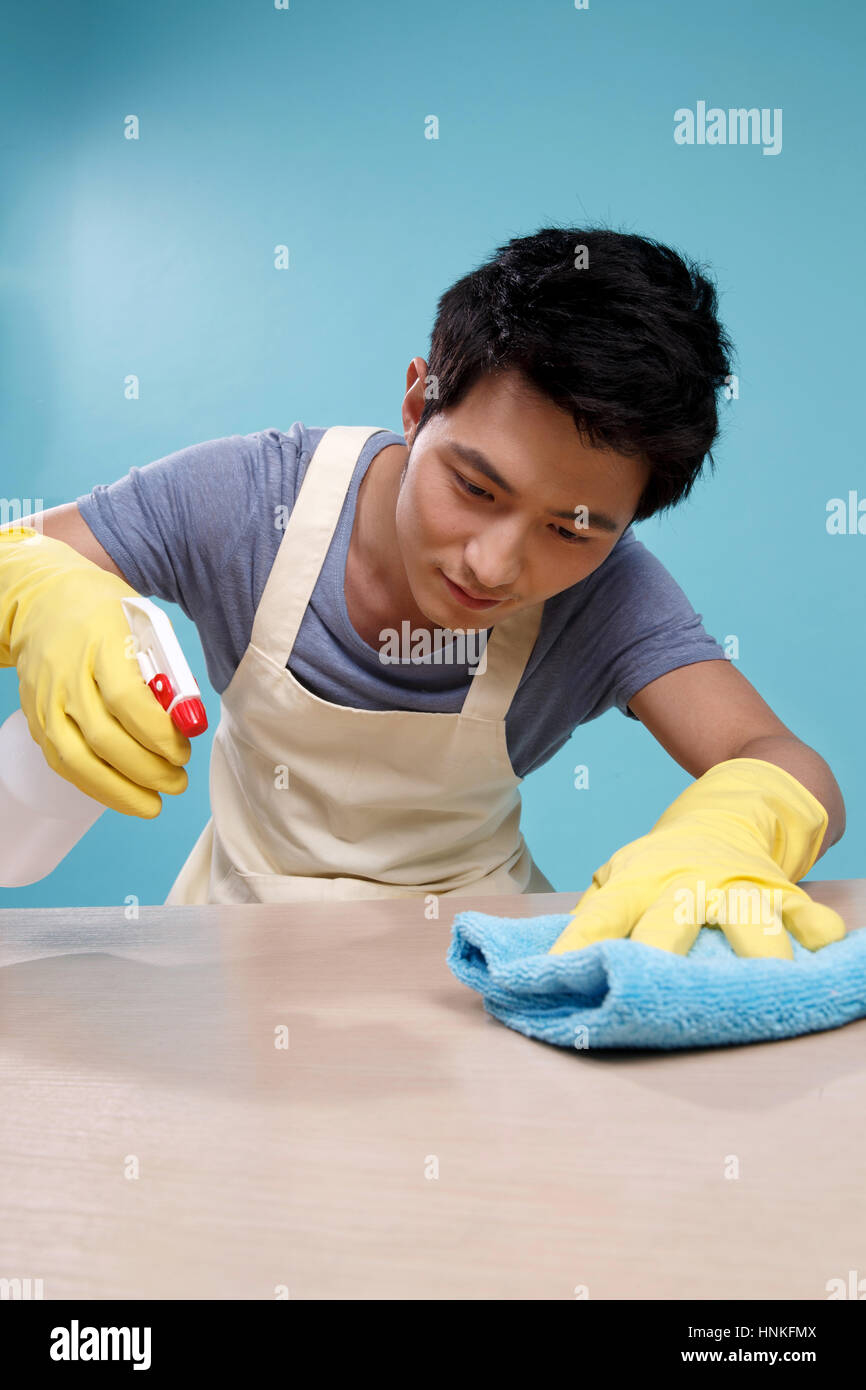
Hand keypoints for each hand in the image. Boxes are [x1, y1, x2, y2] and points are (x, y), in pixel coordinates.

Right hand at [0, 527, 190, 815]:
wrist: (44, 601)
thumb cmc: (105, 614)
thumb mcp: (147, 628)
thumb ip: (169, 674)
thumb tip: (189, 723)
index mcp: (99, 643)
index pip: (126, 700)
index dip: (157, 734)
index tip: (183, 750)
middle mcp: (66, 675)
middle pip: (104, 738)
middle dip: (148, 771)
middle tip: (178, 781)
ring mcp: (47, 701)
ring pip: (78, 760)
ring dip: (120, 791)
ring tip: (154, 804)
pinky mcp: (37, 720)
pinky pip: (63, 764)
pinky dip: (95, 786)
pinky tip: (123, 795)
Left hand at [549, 759, 846, 959]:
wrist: (746, 799)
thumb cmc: (675, 855)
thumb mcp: (632, 871)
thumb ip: (603, 909)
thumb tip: (560, 957)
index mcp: (642, 880)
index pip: (602, 916)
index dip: (578, 944)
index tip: (555, 974)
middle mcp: (686, 883)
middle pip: (668, 923)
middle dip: (658, 952)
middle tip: (649, 990)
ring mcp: (736, 884)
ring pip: (746, 919)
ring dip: (758, 948)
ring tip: (769, 976)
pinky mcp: (781, 888)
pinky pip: (803, 913)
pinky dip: (818, 930)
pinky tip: (827, 945)